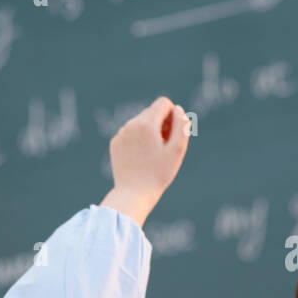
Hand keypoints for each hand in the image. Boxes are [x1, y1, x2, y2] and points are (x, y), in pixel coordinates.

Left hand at [100, 96, 190, 226]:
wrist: (133, 194)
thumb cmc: (158, 174)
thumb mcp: (178, 150)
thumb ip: (182, 125)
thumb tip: (177, 109)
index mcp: (146, 123)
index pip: (164, 103)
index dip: (172, 116)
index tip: (172, 134)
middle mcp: (131, 124)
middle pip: (152, 112)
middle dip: (161, 124)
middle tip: (163, 147)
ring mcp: (121, 134)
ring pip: (140, 122)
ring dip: (149, 132)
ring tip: (152, 154)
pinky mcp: (115, 143)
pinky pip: (130, 133)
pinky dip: (137, 140)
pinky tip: (140, 157)